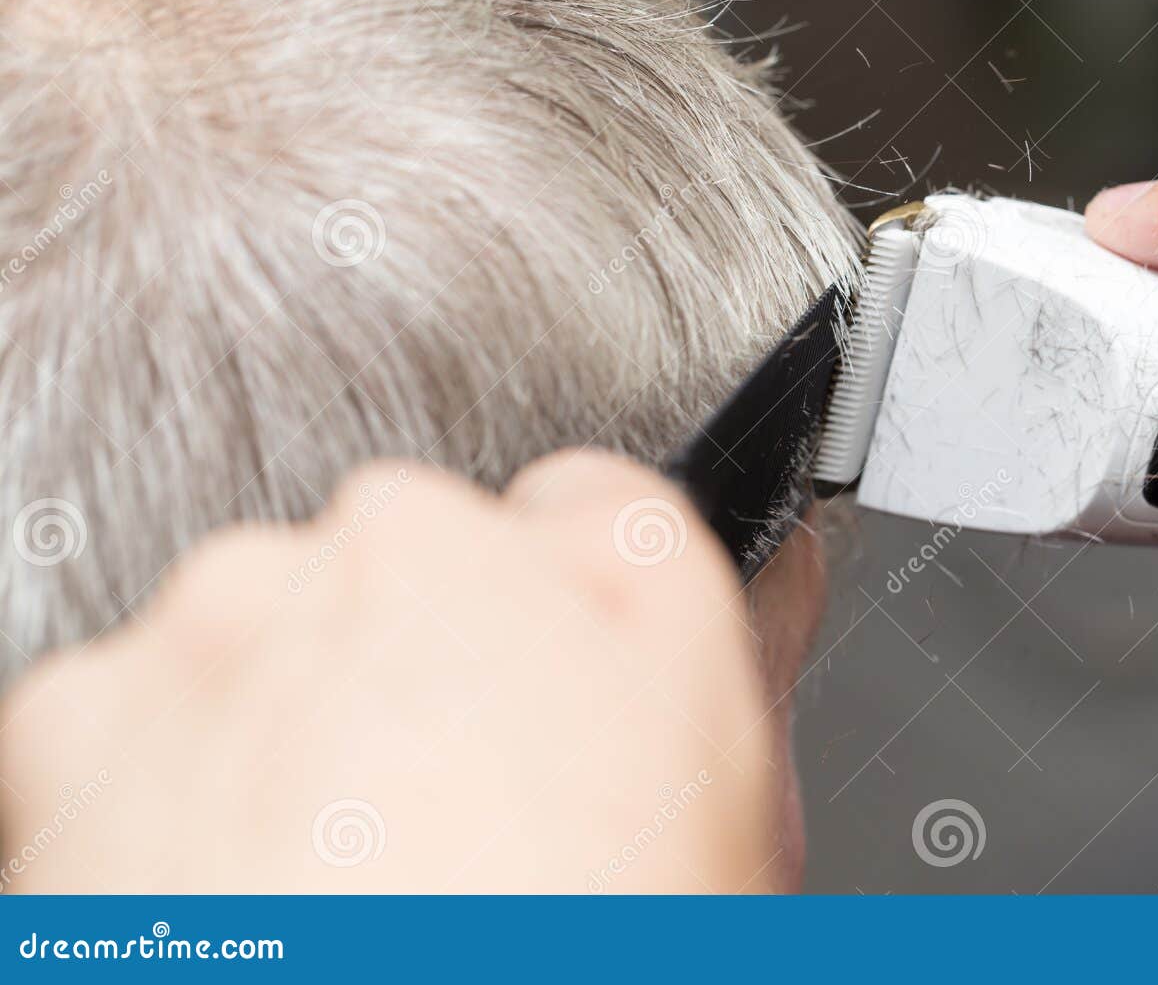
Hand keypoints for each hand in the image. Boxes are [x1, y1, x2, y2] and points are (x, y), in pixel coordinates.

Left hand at [0, 452, 778, 891]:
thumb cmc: (593, 954)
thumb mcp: (735, 817)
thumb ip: (729, 654)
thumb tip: (765, 571)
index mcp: (613, 567)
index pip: (587, 513)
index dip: (561, 619)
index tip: (541, 689)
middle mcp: (429, 548)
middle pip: (415, 569)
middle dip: (420, 667)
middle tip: (440, 826)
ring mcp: (251, 614)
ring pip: (275, 628)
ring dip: (294, 721)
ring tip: (338, 883)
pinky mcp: (97, 705)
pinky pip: (141, 715)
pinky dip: (171, 793)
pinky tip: (242, 899)